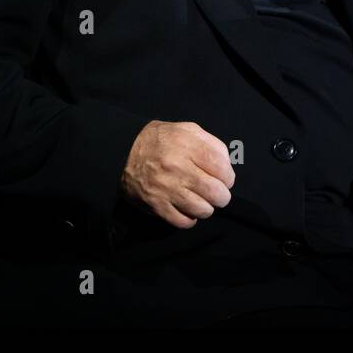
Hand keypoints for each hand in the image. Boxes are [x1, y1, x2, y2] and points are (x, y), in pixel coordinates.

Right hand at [120, 120, 234, 228]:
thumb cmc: (162, 141)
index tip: (225, 179)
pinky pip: (184, 222)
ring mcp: (166, 188)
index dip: (228, 177)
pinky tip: (187, 209)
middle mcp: (177, 167)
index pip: (222, 168)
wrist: (123, 152)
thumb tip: (228, 165)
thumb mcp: (187, 130)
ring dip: (207, 208)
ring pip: (203, 210)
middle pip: (216, 192)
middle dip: (222, 196)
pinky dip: (190, 218)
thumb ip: (212, 143)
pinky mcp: (157, 206)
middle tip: (217, 193)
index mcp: (186, 145)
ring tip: (202, 200)